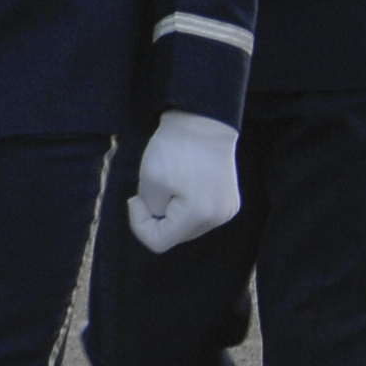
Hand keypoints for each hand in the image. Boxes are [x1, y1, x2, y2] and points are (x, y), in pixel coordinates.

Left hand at [127, 110, 242, 252]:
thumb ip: (151, 211)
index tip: (135, 197)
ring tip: (172, 184)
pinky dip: (187, 208)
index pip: (157, 242)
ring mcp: (227, 211)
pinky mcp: (230, 204)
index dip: (139, 223)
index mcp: (196, 215)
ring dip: (172, 213)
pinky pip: (201, 217)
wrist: (203, 124)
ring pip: (187, 227)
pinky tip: (186, 185)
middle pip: (174, 236)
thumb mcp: (149, 181)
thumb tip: (160, 220)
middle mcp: (217, 218)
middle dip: (157, 217)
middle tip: (151, 189)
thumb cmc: (174, 149)